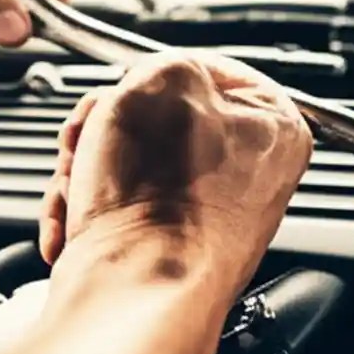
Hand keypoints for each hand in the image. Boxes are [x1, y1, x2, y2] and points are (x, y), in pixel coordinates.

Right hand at [40, 52, 313, 300]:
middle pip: (160, 116)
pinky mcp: (166, 244)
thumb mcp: (161, 81)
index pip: (210, 68)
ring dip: (87, 165)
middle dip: (108, 124)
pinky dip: (85, 208)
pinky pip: (116, 204)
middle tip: (92, 135)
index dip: (153, 71)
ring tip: (81, 185)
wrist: (132, 293)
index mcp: (276, 126)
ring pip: (128, 158)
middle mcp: (250, 173)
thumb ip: (168, 60)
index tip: (127, 82)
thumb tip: (158, 71)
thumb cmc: (159, 203)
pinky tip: (78, 221)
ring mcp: (207, 212)